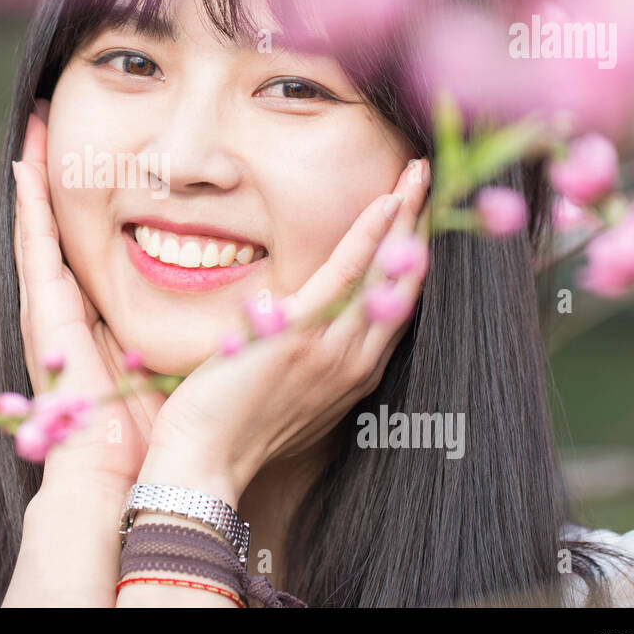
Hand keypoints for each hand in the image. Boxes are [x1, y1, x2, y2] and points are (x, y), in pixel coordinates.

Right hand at [13, 98, 167, 495]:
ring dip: (38, 169)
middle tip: (50, 116)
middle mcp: (70, 304)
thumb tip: (250, 300)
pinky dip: (27, 201)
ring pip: (42, 222)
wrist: (120, 474)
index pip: (99, 241)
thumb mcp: (184, 359)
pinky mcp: (41, 310)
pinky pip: (34, 243)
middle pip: (65, 222)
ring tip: (34, 118)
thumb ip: (204, 325)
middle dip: (59, 170)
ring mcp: (50, 305)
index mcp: (101, 316)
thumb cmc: (156, 428)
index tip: (104, 153)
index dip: (99, 198)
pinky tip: (25, 156)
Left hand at [141, 158, 431, 504]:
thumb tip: (295, 322)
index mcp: (354, 374)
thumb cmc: (232, 427)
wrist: (203, 459)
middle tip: (429, 179)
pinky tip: (386, 202)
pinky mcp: (301, 336)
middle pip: (404, 281)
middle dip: (421, 226)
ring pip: (386, 271)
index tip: (418, 216)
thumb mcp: (286, 392)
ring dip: (405, 217)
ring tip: (417, 174)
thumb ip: (305, 358)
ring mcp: (334, 350)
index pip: (397, 304)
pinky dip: (370, 235)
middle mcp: (356, 362)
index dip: (412, 256)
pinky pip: (347, 274)